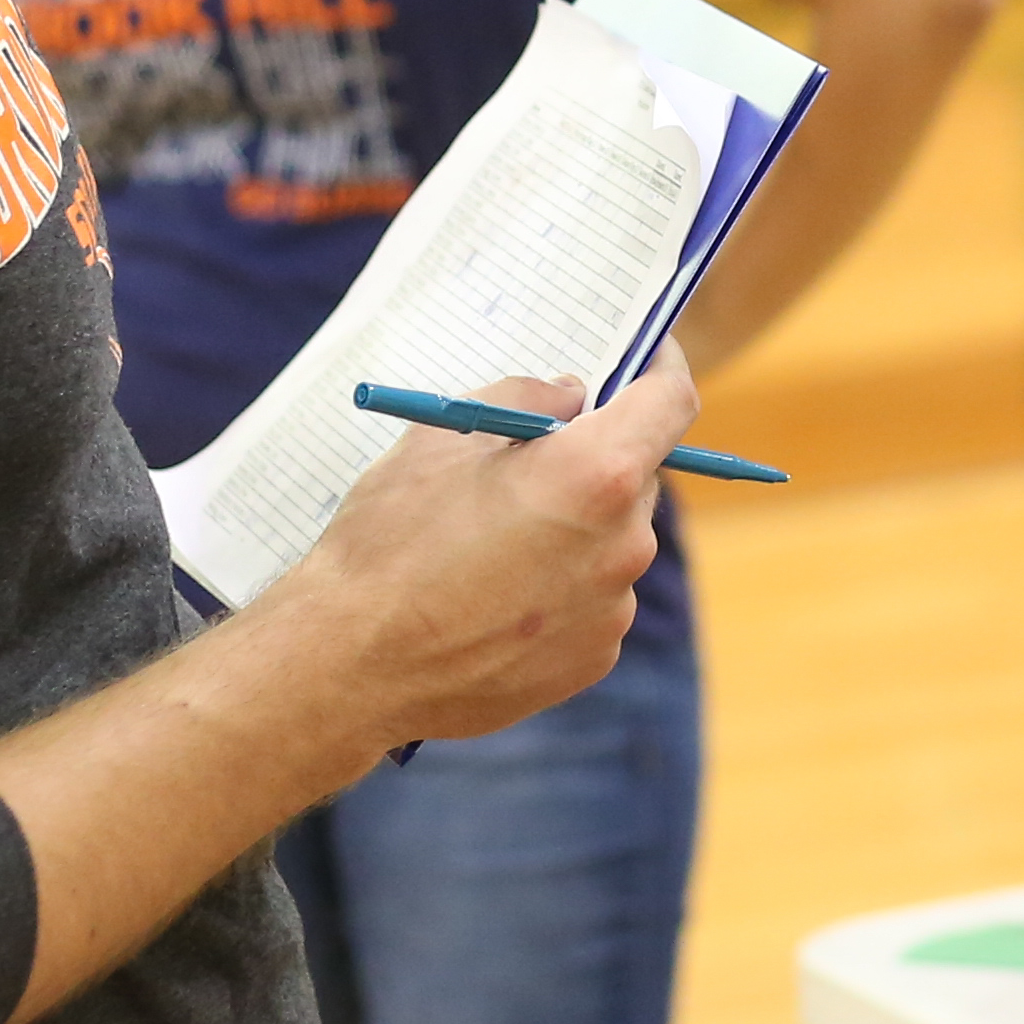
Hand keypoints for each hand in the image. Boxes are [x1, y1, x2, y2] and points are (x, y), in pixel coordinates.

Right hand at [260, 347, 692, 744]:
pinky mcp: (593, 660)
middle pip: (637, 477)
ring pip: (613, 543)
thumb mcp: (442, 437)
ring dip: (576, 530)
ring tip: (494, 544)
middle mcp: (623, 544)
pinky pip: (593, 602)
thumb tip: (573, 397)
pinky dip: (561, 589)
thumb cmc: (389, 540)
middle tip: (530, 463)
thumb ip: (525, 398)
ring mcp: (613, 610)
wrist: (352, 663)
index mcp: (595, 475)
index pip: (671, 402)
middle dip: (596, 460)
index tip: (643, 359)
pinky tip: (495, 598)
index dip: (660, 369)